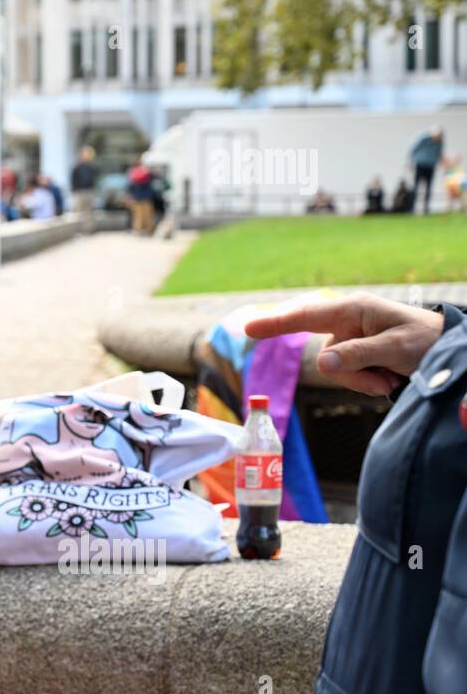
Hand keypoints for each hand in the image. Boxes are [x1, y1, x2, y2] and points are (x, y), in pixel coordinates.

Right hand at [244, 293, 444, 395]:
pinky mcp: (355, 356)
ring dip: (363, 381)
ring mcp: (349, 341)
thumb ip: (357, 355)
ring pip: (337, 372)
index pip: (305, 316)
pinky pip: (347, 377)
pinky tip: (389, 377)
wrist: (449, 351)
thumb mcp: (395, 348)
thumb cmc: (426, 340)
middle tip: (385, 380)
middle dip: (353, 374)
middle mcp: (347, 324)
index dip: (275, 323)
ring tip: (393, 377)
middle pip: (325, 357)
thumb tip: (322, 363)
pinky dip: (367, 383)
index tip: (247, 328)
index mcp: (352, 310)